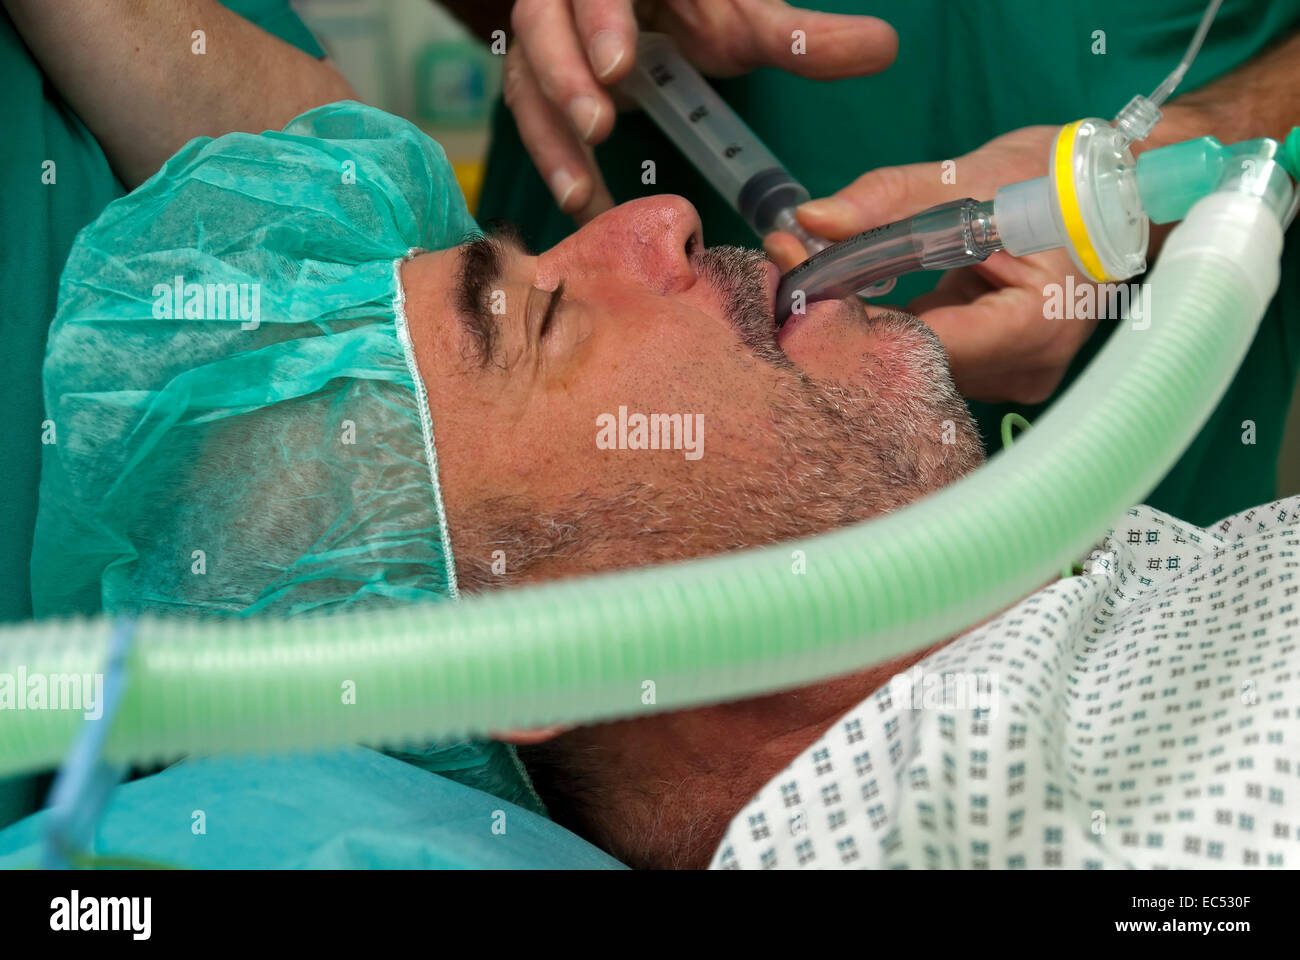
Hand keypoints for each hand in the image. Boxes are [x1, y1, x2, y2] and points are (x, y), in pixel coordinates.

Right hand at [504, 0, 897, 222]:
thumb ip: (798, 36)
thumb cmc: (694, 8)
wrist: (644, 17)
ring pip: (525, 78)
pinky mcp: (536, 85)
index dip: (599, 22)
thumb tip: (884, 48)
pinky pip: (530, 122)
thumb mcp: (745, 18)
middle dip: (564, 74)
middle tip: (598, 122)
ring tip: (581, 189)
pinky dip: (553, 164)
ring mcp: (545, 41)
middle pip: (542, 23)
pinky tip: (582, 205)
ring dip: (551, 134)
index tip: (620, 67)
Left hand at [765, 125, 1104, 403]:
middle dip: (846, 322)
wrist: (1123, 191)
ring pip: (917, 369)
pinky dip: (896, 330)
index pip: (921, 346)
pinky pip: (934, 359)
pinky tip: (860, 302)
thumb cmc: (1060, 179)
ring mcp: (1018, 378)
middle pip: (914, 366)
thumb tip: (810, 220)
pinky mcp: (1003, 374)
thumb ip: (888, 200)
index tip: (796, 287)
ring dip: (866, 327)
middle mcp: (1027, 369)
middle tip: (788, 276)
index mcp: (1032, 326)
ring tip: (815, 281)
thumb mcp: (972, 176)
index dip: (852, 322)